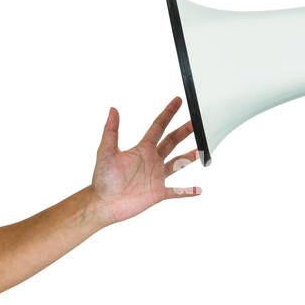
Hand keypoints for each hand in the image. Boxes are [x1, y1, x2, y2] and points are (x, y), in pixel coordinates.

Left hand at [90, 95, 200, 224]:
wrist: (104, 204)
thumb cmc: (102, 179)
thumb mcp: (106, 152)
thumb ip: (111, 131)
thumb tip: (113, 110)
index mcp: (142, 149)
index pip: (158, 126)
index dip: (168, 113)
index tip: (178, 101)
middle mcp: (151, 160)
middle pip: (171, 142)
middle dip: (183, 131)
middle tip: (196, 122)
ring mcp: (156, 177)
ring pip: (177, 164)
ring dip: (189, 157)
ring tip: (202, 150)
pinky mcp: (158, 193)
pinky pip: (176, 192)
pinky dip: (187, 191)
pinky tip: (198, 190)